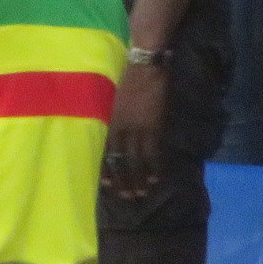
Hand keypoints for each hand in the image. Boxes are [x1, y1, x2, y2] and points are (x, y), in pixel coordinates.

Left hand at [102, 59, 166, 198]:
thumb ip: (113, 118)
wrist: (145, 67)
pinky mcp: (155, 126)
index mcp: (110, 121)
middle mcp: (122, 128)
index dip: (107, 170)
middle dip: (123, 179)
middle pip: (121, 159)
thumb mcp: (113, 101)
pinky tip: (155, 178)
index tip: (107, 186)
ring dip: (139, 178)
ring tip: (140, 193)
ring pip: (138, 159)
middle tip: (126, 196)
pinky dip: (155, 166)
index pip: (107, 152)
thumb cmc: (127, 79)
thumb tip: (113, 136)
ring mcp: (139, 128)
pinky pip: (154, 151)